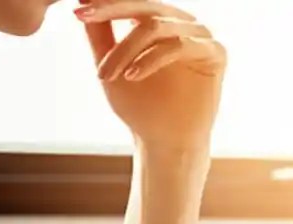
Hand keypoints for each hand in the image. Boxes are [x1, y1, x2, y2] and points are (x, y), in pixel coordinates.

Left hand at [75, 0, 225, 152]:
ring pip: (157, 25)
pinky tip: (132, 76)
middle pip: (145, 6)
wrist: (165, 142)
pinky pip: (180, 45)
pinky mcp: (216, 53)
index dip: (105, 3)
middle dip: (110, 10)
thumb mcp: (111, 62)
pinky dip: (151, 59)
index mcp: (161, 21)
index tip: (75, 10)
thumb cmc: (139, 105)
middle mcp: (183, 24)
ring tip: (107, 74)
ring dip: (126, 47)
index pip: (133, 2)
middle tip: (82, 16)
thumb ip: (100, 30)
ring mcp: (202, 36)